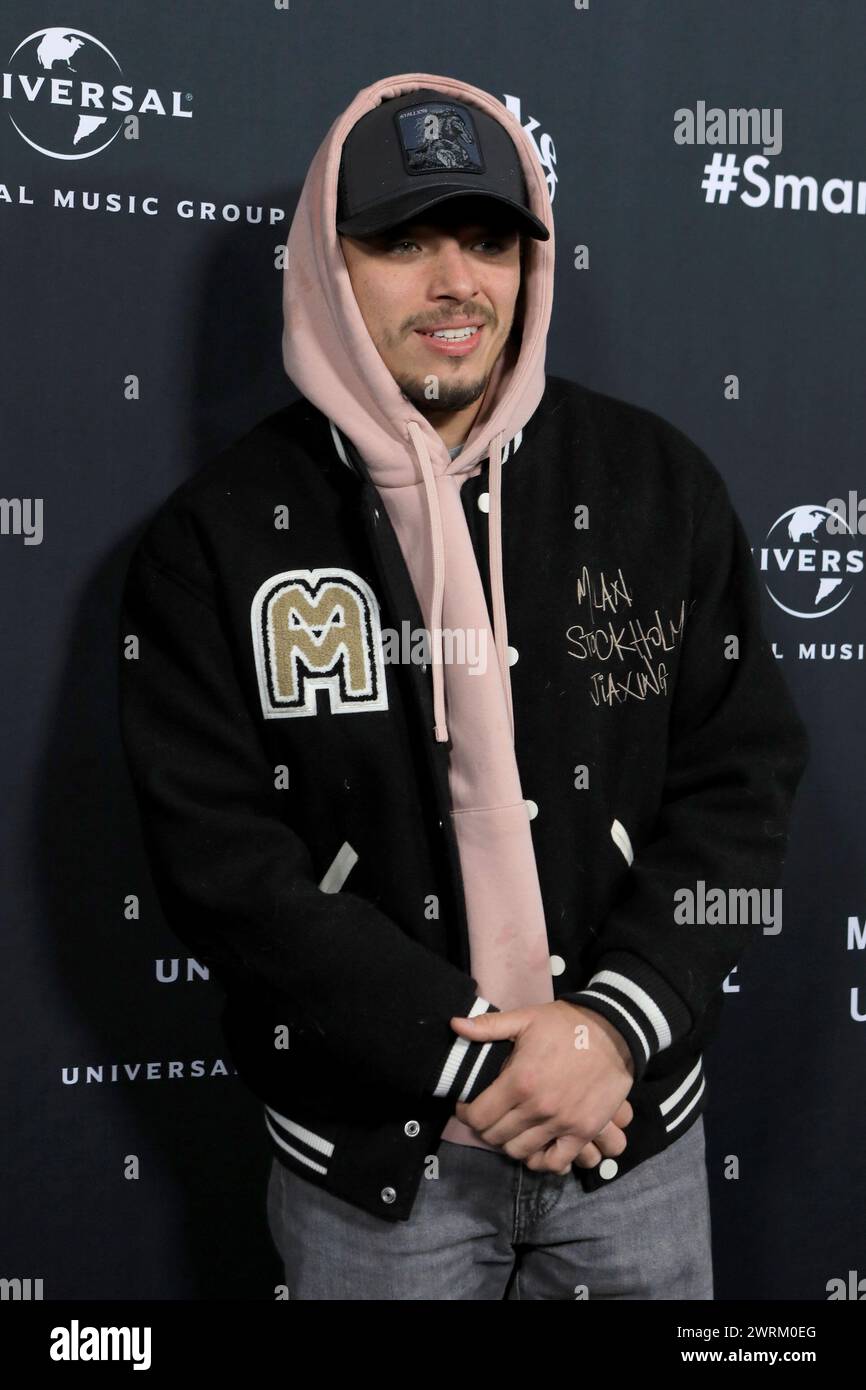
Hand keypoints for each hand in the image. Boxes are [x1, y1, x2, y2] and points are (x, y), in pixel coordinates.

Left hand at [450, 1000, 634, 1173]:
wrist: (615, 1032)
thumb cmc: (566, 1024)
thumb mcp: (525, 1019)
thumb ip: (488, 1026)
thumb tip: (454, 1024)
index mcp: (519, 1081)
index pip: (478, 1116)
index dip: (466, 1113)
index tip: (468, 1106)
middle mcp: (537, 1108)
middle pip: (496, 1136)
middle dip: (485, 1128)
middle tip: (489, 1116)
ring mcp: (562, 1123)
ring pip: (520, 1152)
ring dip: (510, 1143)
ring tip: (511, 1129)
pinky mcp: (584, 1132)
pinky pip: (555, 1163)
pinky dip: (541, 1160)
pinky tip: (536, 1146)